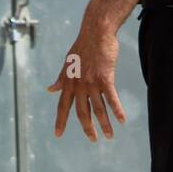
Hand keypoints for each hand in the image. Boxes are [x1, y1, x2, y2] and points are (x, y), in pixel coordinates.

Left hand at [47, 16, 126, 141]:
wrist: (96, 31)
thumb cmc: (83, 45)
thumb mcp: (67, 62)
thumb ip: (61, 78)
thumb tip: (50, 89)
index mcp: (69, 81)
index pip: (63, 105)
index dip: (60, 120)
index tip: (58, 134)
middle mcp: (78, 84)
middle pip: (82, 112)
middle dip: (87, 128)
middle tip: (92, 139)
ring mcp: (91, 82)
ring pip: (98, 109)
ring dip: (104, 125)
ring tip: (109, 136)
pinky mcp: (105, 78)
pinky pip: (111, 99)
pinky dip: (117, 111)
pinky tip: (122, 121)